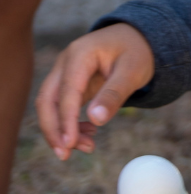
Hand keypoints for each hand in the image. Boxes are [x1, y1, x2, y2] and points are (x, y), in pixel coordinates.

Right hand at [36, 24, 154, 160]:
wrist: (140, 39)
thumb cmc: (138, 52)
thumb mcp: (133, 71)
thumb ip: (114, 94)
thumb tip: (95, 120)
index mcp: (80, 55)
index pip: (66, 92)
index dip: (66, 120)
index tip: (70, 143)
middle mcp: (66, 63)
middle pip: (47, 99)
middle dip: (53, 129)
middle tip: (65, 155)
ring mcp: (67, 73)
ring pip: (52, 104)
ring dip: (63, 128)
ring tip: (88, 147)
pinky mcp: (73, 83)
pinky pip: (64, 105)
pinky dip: (72, 122)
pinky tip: (89, 133)